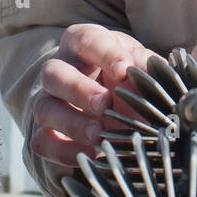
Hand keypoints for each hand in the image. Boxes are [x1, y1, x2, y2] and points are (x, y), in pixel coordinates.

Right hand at [30, 24, 154, 167]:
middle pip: (53, 73)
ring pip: (43, 108)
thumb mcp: (137, 61)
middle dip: (78, 89)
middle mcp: (59, 68)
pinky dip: (63, 151)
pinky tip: (88, 155)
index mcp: (83, 43)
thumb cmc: (125, 72)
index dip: (105, 54)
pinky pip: (42, 142)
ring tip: (97, 134)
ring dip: (70, 122)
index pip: (88, 41)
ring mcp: (48, 100)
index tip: (124, 71)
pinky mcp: (44, 131)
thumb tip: (154, 76)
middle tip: (104, 104)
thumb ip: (146, 67)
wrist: (110, 98)